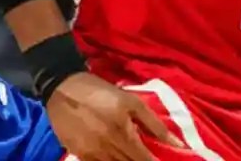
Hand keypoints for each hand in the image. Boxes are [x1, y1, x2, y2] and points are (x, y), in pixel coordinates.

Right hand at [46, 72, 186, 160]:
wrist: (63, 87)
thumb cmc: (101, 92)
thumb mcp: (132, 102)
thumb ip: (155, 125)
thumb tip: (178, 144)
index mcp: (123, 134)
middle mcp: (107, 149)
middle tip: (148, 157)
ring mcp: (91, 155)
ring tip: (131, 155)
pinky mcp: (78, 156)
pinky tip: (114, 157)